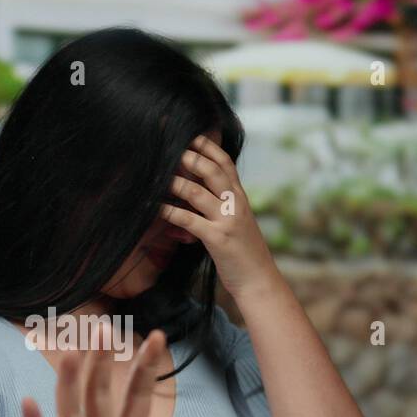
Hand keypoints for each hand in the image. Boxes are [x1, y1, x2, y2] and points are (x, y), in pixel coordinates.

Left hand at [159, 135, 281, 297]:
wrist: (259, 281)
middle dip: (192, 156)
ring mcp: (227, 220)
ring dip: (175, 181)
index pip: (226, 164)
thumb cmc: (244, 254)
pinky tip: (156, 207)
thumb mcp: (237, 223)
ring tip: (159, 173)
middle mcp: (236, 204)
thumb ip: (220, 207)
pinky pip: (189, 220)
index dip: (209, 147)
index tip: (192, 135)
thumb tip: (194, 197)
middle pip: (212, 170)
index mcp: (240, 198)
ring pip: (198, 192)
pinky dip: (170, 212)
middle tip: (172, 146)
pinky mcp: (217, 238)